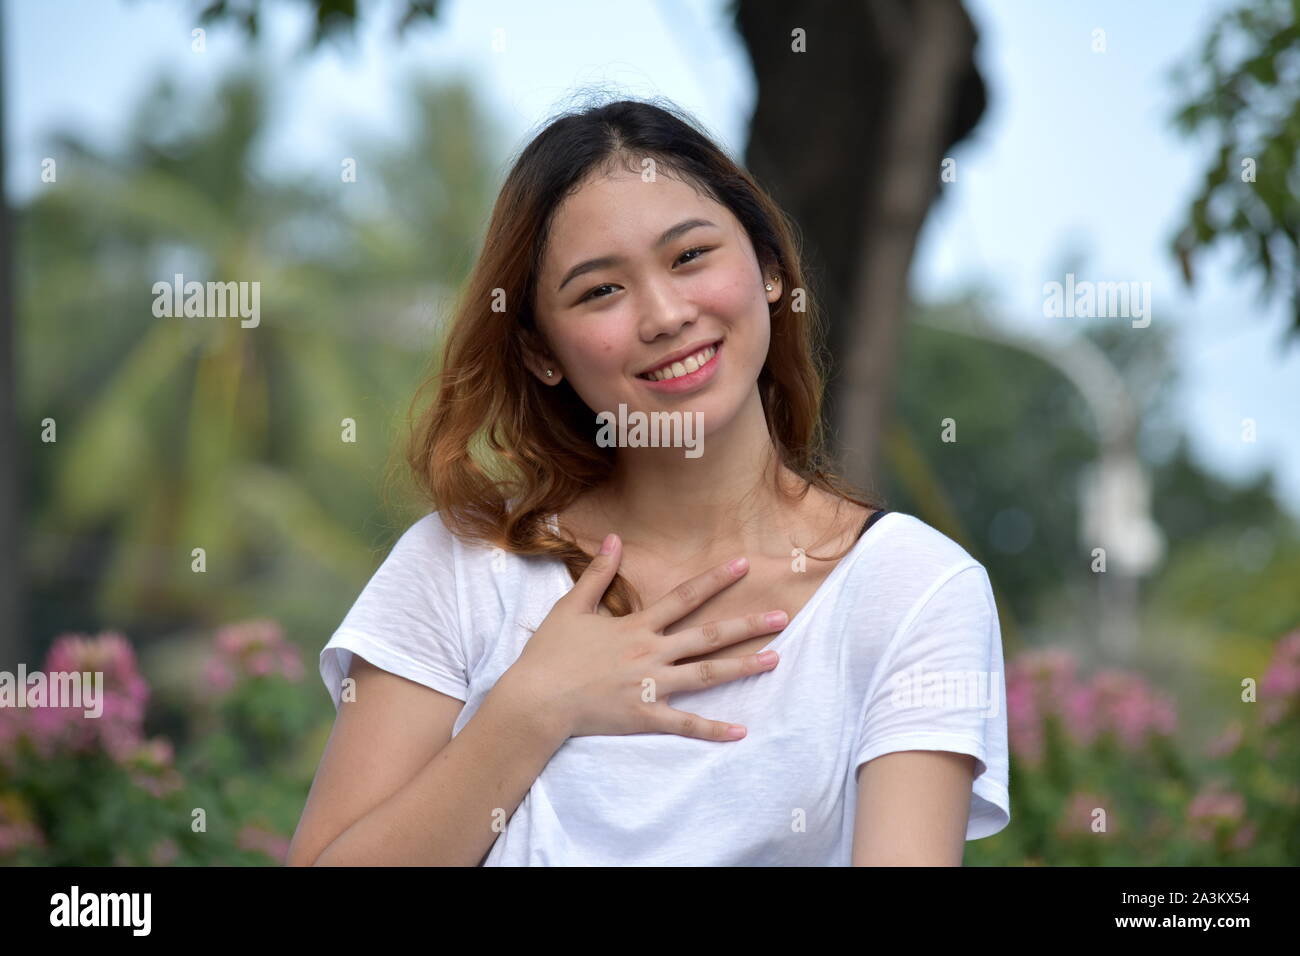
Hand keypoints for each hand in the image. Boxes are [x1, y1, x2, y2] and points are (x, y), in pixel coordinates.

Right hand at [501, 533, 786, 741]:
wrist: (536, 700)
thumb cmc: (551, 653)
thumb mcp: (572, 606)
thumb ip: (598, 573)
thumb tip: (613, 538)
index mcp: (637, 626)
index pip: (685, 597)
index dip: (715, 580)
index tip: (743, 565)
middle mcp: (651, 653)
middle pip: (708, 636)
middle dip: (747, 625)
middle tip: (782, 616)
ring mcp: (651, 687)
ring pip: (707, 676)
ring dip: (743, 667)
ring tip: (775, 659)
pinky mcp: (646, 717)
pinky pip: (686, 724)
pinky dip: (713, 730)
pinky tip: (741, 732)